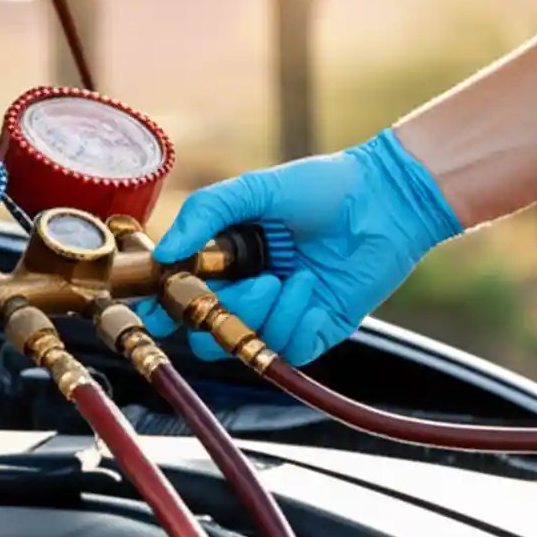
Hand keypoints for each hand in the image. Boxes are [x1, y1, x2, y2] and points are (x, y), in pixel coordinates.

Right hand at [134, 129, 462, 364]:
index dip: (164, 304)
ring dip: (258, 313)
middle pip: (206, 332)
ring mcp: (282, 313)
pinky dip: (291, 322)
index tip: (153, 301)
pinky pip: (288, 350)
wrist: (383, 197)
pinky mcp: (316, 329)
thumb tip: (164, 252)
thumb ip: (205, 213)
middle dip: (212, 315)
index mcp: (228, 259)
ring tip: (283, 278)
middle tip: (227, 290)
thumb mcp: (254, 190)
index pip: (182, 294)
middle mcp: (250, 290)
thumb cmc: (322, 187)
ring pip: (245, 343)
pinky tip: (306, 288)